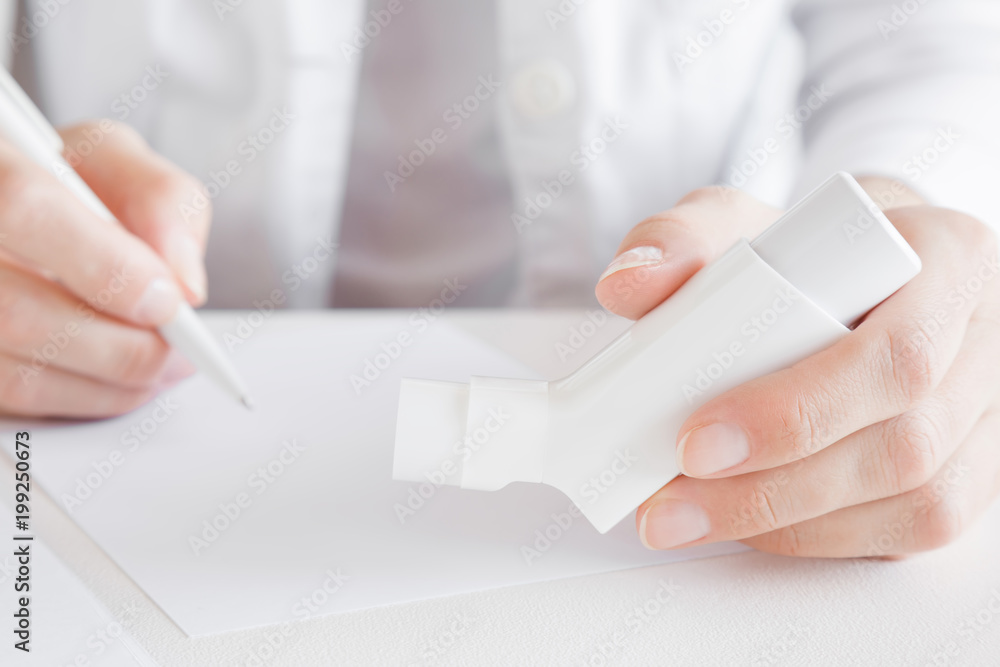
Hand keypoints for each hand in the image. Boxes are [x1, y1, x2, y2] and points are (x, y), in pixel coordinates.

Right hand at [0, 121, 210, 417]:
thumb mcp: (114, 161)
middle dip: (122, 346)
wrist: (3, 207)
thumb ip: (161, 201)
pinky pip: (16, 397)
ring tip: (165, 365)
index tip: (168, 301)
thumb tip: (184, 285)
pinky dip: (85, 398)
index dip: (106, 266)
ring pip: (17, 372)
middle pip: (18, 313)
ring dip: (111, 383)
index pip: (26, 208)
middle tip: (179, 348)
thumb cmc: (59, 180)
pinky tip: (122, 380)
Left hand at [596, 180, 999, 556]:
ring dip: (787, 523)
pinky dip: (817, 537)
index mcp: (949, 260)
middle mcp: (983, 341)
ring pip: (913, 501)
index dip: (799, 409)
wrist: (855, 275)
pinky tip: (747, 523)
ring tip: (686, 516)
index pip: (896, 351)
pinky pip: (905, 530)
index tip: (695, 439)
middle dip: (772, 487)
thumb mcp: (736, 221)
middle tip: (670, 498)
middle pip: (903, 442)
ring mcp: (984, 415)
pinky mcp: (965, 469)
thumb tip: (627, 283)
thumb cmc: (805, 250)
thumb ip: (677, 239)